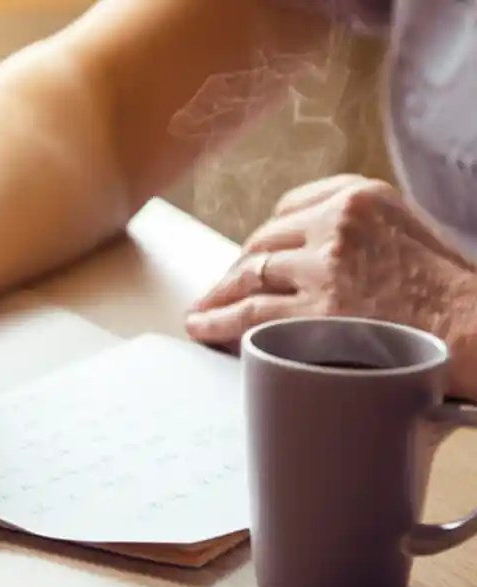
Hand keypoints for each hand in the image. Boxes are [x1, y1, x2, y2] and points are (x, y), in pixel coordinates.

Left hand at [186, 175, 474, 355]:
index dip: (266, 236)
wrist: (475, 328)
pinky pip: (249, 314)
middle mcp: (337, 224)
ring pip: (250, 276)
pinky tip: (202, 326)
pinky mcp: (314, 313)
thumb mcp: (407, 231)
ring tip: (200, 312)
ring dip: (218, 295)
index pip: (289, 208)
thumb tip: (306, 249)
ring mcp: (323, 268)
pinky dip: (218, 321)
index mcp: (361, 196)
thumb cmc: (448, 290)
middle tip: (221, 290)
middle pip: (263, 242)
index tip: (251, 254)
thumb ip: (358, 230)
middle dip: (239, 268)